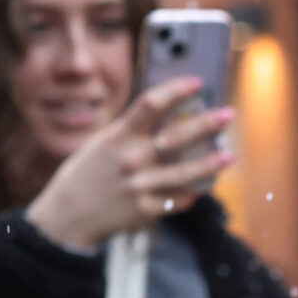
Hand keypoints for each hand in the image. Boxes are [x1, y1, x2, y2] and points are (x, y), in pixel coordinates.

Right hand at [25, 80, 232, 251]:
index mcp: (118, 136)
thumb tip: (165, 114)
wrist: (68, 214)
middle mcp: (131, 158)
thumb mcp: (102, 142)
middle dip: (206, 123)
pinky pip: (176, 200)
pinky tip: (204, 189)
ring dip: (210, 163)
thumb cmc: (87, 173)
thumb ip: (131, 130)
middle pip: (175, 136)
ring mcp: (139, 185)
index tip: (197, 82)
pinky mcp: (145, 209)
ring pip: (184, 173)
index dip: (176, 90)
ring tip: (229, 155)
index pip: (150, 104)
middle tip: (229, 114)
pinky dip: (190, 194)